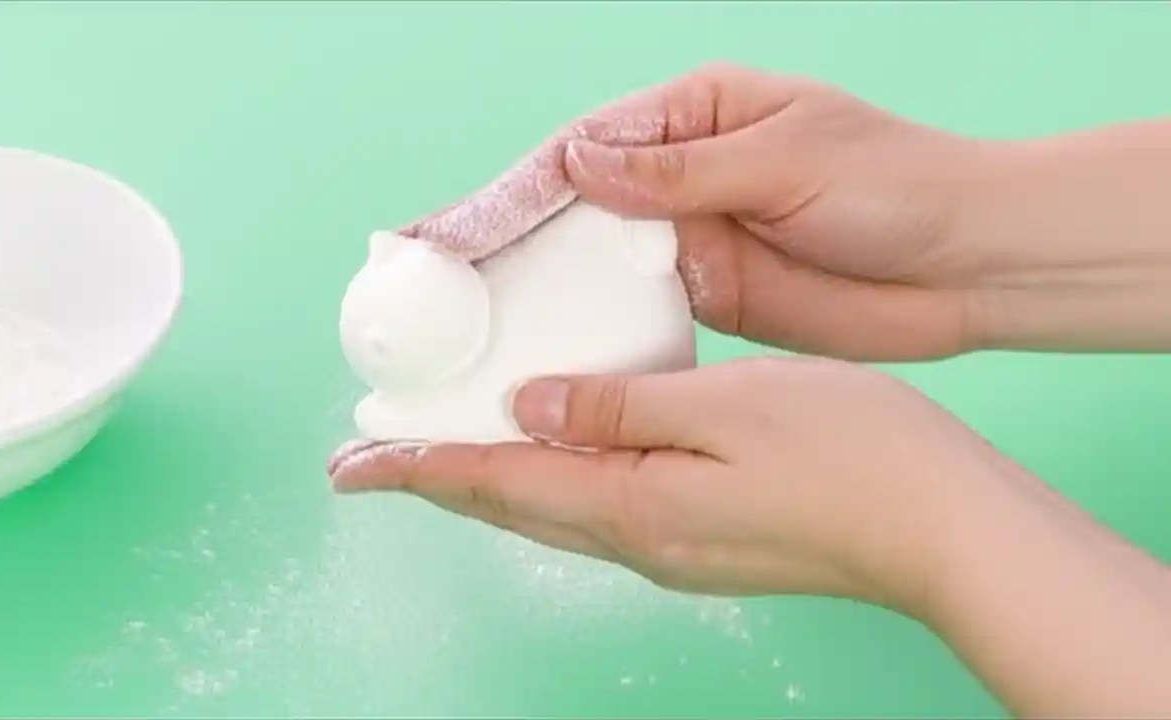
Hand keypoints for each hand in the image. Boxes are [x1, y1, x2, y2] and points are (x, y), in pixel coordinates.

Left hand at [328, 357, 997, 612]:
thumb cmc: (852, 456)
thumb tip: (530, 405)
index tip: (353, 462)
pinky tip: (550, 453)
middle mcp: (640, 542)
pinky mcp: (700, 541)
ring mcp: (671, 549)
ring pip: (548, 511)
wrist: (944, 528)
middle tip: (375, 456)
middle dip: (436, 478)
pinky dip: (547, 481)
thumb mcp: (725, 406)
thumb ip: (617, 407)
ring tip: (441, 451)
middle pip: (511, 506)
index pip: (497, 483)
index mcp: (634, 507)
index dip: (418, 468)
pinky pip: (594, 510)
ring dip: (486, 481)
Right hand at [407, 63, 1170, 355]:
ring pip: (589, 262)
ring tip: (460, 330)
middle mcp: (679, 173)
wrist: (968, 264)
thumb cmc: (896, 185)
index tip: (447, 234)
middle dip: (496, 241)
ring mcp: (689, 237)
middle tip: (421, 284)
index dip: (507, 194)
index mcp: (693, 115)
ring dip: (530, 292)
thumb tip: (578, 164)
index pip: (580, 151)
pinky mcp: (707, 293)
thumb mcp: (785, 161)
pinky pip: (631, 308)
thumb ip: (679, 171)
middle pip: (567, 207)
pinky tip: (540, 355)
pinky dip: (588, 328)